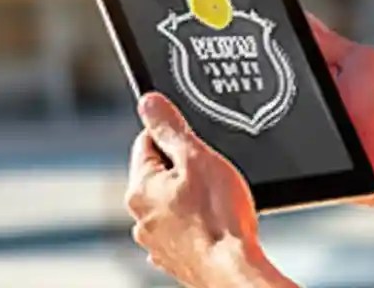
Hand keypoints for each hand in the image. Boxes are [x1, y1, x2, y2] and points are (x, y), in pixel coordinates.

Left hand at [125, 93, 295, 287]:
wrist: (233, 270)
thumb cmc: (219, 216)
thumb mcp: (198, 158)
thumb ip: (170, 128)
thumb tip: (148, 102)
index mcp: (140, 188)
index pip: (146, 143)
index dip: (174, 136)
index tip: (196, 142)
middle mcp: (140, 217)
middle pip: (159, 175)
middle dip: (183, 170)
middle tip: (213, 174)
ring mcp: (155, 242)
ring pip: (170, 205)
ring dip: (189, 200)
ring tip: (218, 204)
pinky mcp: (173, 260)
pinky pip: (182, 231)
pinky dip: (195, 226)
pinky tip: (215, 226)